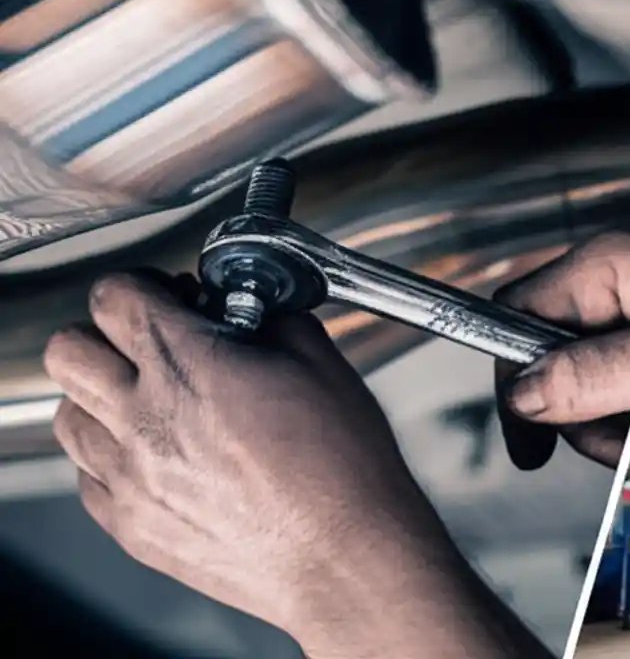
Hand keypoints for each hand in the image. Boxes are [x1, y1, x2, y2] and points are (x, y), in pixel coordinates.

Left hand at [42, 272, 492, 657]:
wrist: (346, 557)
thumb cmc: (344, 469)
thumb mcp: (323, 363)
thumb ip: (269, 321)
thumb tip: (244, 312)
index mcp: (191, 366)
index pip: (114, 297)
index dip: (143, 287)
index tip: (166, 298)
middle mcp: (146, 420)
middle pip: (69, 352)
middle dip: (105, 336)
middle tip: (148, 346)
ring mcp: (131, 478)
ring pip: (68, 415)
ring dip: (102, 398)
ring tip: (151, 403)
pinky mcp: (132, 526)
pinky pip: (90, 477)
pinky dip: (114, 458)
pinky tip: (160, 456)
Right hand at [492, 232, 629, 470]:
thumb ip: (590, 373)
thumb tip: (524, 390)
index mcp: (602, 269)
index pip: (512, 312)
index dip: (513, 370)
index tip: (528, 426)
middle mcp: (601, 289)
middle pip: (536, 359)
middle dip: (570, 409)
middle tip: (613, 426)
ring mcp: (609, 320)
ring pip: (561, 387)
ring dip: (594, 423)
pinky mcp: (620, 349)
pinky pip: (590, 395)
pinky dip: (609, 421)